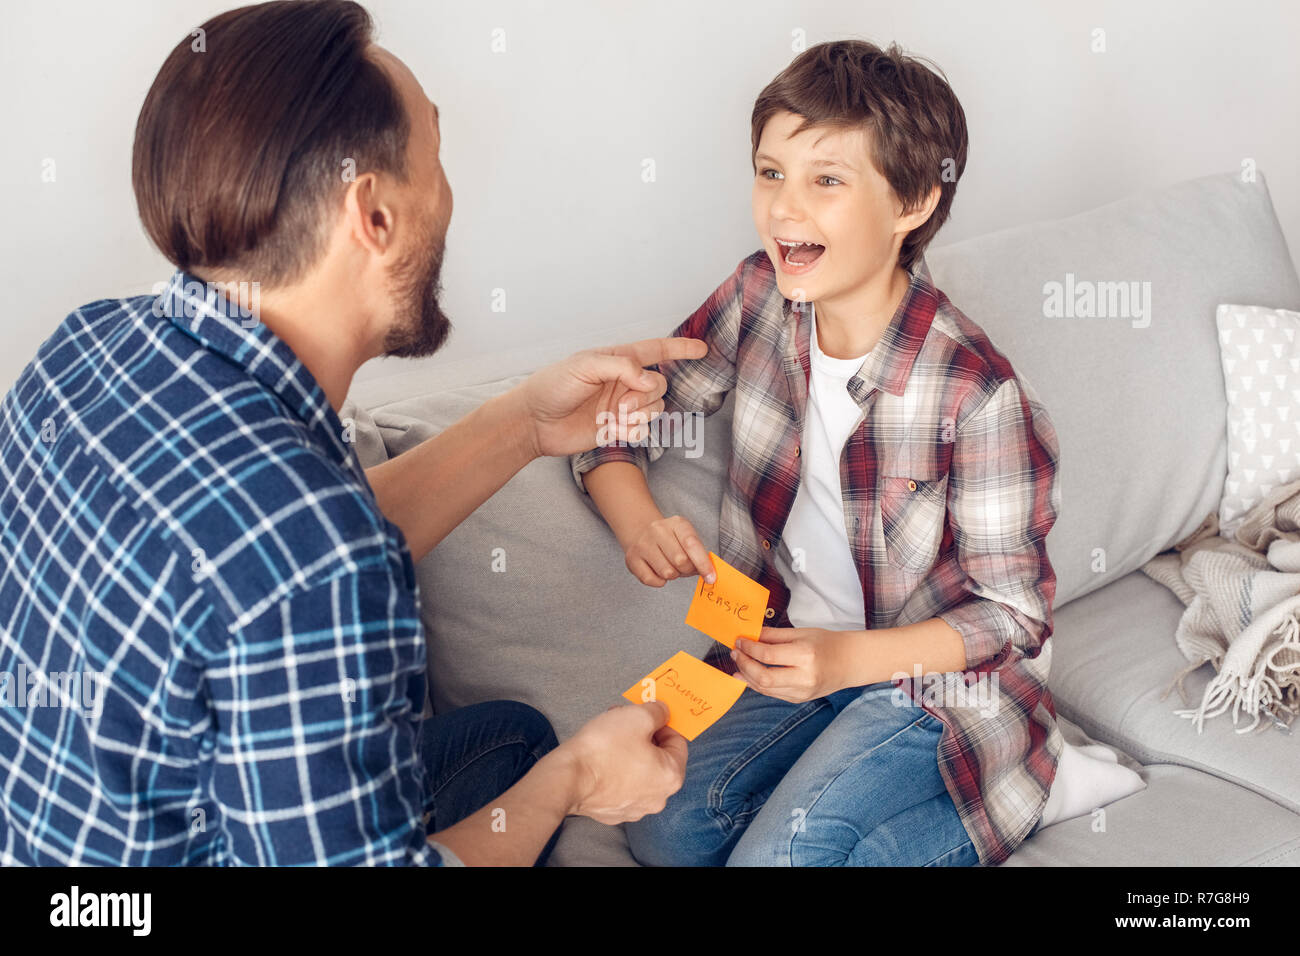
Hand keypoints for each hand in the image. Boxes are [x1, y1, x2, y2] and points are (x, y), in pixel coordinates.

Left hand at [512, 337, 707, 457]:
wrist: (535, 422)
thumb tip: (649, 379)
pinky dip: (633, 431)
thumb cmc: (553, 386)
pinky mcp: (618, 428)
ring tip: (615, 418)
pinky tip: (612, 431)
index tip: (701, 349)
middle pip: (659, 384)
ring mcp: (622, 406)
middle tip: (622, 404)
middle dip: (646, 396)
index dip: (680, 349)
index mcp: (617, 360)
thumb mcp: (584, 366)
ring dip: (640, 415)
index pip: (656, 350)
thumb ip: (622, 367)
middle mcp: (624, 382)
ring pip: (655, 408)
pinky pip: (643, 430)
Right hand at [561, 701, 687, 823]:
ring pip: (640, 772)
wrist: (568, 778)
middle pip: (659, 759)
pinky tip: (601, 757)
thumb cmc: (604, 749)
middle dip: (644, 736)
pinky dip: (616, 770)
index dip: (663, 723)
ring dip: (630, 751)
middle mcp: (657, 798)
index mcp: (671, 777)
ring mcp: (634, 809)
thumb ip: (657, 712)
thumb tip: (662, 712)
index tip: (648, 715)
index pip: (678, 743)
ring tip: (610, 734)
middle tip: (627, 721)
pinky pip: (621, 785)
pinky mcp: (612, 812)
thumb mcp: (638, 717)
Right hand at [624, 515, 714, 586]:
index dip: (703, 564)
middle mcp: (657, 530)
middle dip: (687, 570)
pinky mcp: (632, 559)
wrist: (641, 532)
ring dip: (673, 575)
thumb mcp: (686, 538)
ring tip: (670, 566)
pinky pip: (652, 580)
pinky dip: (659, 581)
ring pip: (667, 573)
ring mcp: (643, 544)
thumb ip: (699, 554)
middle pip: (681, 561)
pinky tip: (658, 570)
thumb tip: (709, 574)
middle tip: (685, 568)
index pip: (692, 544)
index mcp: (676, 523)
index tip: (711, 578)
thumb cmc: (670, 539)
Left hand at [730, 626, 855, 702]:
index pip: (768, 655)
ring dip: (747, 676)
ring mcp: (802, 692)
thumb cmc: (826, 643)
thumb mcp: (801, 632)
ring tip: (738, 662)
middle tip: (735, 652)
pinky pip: (772, 694)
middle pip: (763, 677)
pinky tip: (747, 675)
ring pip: (765, 689)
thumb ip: (773, 635)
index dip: (749, 648)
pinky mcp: (799, 699)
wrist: (849, 662)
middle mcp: (804, 678)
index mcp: (806, 656)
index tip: (739, 640)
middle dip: (744, 665)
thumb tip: (749, 635)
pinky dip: (757, 684)